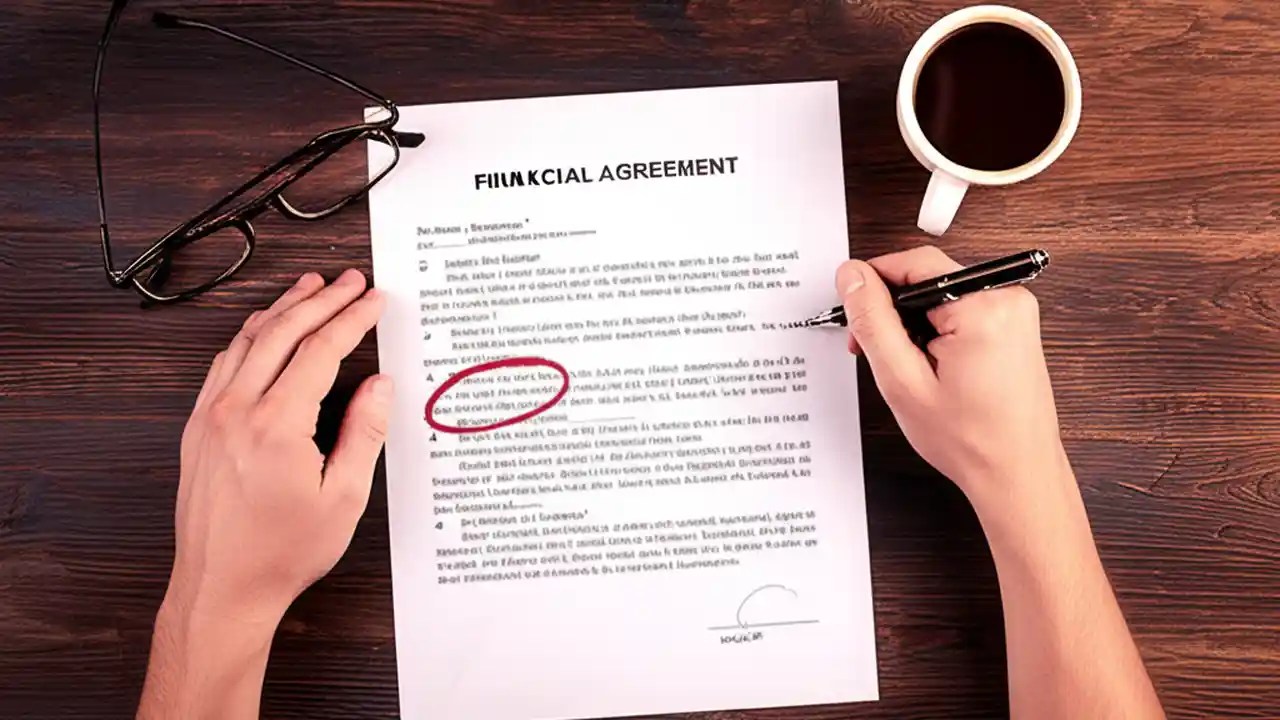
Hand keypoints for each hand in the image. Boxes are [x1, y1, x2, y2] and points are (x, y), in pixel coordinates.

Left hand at [167, 269, 389, 626]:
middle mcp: (237, 411)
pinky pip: (224, 365)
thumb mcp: (343, 498)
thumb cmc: (281, 552)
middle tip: (348, 280)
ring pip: (247, 341)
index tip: (373, 299)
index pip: (321, 350)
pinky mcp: (198, 429)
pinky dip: (250, 337)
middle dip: (320, 299)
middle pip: (282, 332)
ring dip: (282, 309)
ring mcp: (211, 417)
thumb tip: (379, 386)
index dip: (352, 318)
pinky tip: (264, 331)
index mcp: (277, 424)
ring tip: (309, 288)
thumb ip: (364, 433)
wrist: (222, 588)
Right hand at [836, 246, 1068, 516]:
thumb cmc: (971, 440)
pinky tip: (927, 363)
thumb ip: (873, 321)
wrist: (1017, 473)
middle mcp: (1007, 299)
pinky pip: (962, 308)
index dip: (873, 280)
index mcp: (983, 307)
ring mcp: (1016, 311)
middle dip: (892, 307)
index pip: (914, 262)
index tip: (851, 305)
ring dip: (913, 320)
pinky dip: (937, 328)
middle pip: (929, 276)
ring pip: (942, 294)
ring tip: (902, 362)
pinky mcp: (1016, 324)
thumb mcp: (903, 380)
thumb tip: (853, 277)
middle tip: (868, 346)